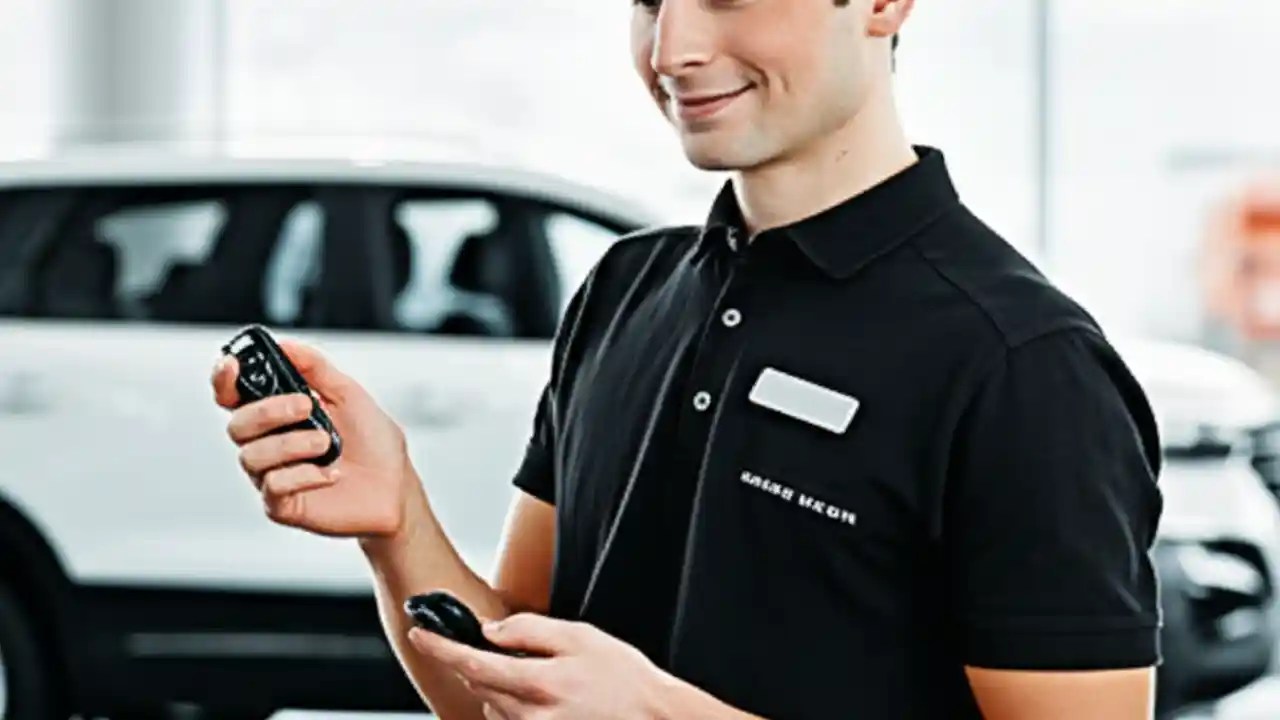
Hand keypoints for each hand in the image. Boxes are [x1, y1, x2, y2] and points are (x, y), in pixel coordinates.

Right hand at [211, 337, 419, 538]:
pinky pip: (272, 487)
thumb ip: (315, 368)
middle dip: (269, 411)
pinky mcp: (283, 504)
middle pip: (237, 425)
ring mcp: (273, 474)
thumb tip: (286, 345)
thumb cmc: (373, 443)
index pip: (234, 396)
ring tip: (326, 444)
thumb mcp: (349, 394)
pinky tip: (328, 474)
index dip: (224, 380)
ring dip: (292, 444)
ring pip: (252, 456)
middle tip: (307, 407)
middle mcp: (269, 443)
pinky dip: (303, 475)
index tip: (232, 365)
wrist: (395, 487)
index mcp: (279, 414)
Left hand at [409, 614, 666, 719]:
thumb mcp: (581, 637)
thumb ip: (531, 630)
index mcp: (539, 683)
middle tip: (514, 654)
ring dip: (501, 691)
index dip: (441, 648)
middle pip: (480, 688)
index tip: (420, 635)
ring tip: (547, 682)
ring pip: (493, 708)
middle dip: (481, 666)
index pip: (473, 664)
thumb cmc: (623, 677)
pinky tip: (547, 702)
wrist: (654, 718)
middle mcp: (531, 716)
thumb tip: (490, 632)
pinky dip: (514, 710)